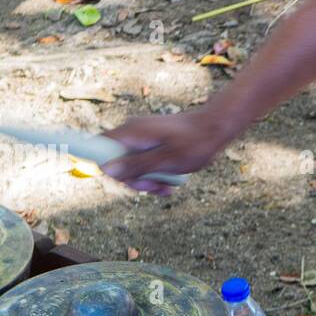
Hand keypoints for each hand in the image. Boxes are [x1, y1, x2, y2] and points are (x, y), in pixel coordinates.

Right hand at [101, 107, 236, 194]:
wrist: (216, 127)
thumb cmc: (194, 143)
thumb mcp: (165, 161)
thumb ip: (136, 165)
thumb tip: (107, 170)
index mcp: (132, 132)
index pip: (99, 147)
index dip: (104, 165)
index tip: (122, 179)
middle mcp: (133, 132)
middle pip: (116, 161)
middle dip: (133, 179)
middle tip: (155, 187)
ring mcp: (142, 136)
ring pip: (131, 165)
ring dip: (146, 180)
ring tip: (166, 187)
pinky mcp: (152, 142)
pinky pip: (144, 161)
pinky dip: (154, 173)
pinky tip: (169, 183)